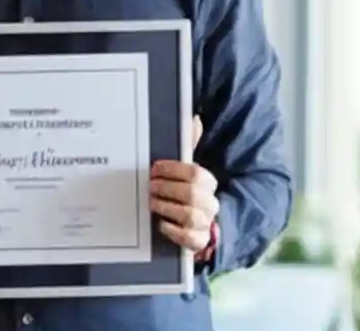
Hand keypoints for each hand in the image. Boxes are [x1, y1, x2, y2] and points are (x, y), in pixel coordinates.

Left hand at [150, 115, 218, 253]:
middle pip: (193, 194)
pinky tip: (161, 224)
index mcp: (208, 183)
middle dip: (167, 188)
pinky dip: (173, 231)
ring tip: (152, 203)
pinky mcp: (198, 242)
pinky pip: (190, 239)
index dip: (173, 170)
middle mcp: (210, 203)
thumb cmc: (183, 191)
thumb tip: (193, 118)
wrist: (191, 224)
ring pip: (190, 215)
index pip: (196, 173)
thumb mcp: (183, 168)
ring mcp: (205, 223)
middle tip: (150, 186)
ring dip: (167, 208)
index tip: (154, 168)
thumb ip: (187, 145)